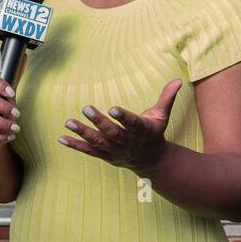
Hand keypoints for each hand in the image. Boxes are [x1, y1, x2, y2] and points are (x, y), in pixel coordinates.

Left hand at [57, 78, 180, 174]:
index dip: (123, 116)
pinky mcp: (105, 155)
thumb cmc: (154, 132)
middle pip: (112, 133)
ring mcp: (115, 151)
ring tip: (69, 122)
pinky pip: (88, 151)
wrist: (151, 160)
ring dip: (83, 133)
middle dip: (99, 122)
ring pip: (97, 142)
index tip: (113, 108)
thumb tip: (178, 80)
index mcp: (141, 130)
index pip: (132, 123)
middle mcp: (127, 142)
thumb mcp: (162, 115)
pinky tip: (62, 138)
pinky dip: (75, 145)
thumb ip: (167, 98)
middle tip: (86, 109)